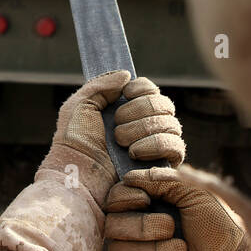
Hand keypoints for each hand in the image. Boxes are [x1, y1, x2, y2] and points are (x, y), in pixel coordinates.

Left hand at [39, 73, 185, 203]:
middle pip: (165, 105)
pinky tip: (134, 153)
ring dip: (144, 129)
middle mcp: (145, 127)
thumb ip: (101, 85)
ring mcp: (156, 148)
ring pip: (172, 125)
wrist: (78, 176)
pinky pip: (176, 148)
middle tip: (116, 126)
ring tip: (122, 143)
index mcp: (127, 112)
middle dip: (140, 111)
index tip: (126, 94)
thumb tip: (126, 74)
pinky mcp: (163, 168)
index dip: (143, 89)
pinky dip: (156, 145)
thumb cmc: (74, 144)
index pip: (150, 91)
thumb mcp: (79, 106)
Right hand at [106, 167, 250, 250]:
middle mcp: (137, 231)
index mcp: (149, 206)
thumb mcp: (196, 194)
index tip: (144, 200)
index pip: (115, 198)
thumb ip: (165, 180)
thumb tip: (130, 177)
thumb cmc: (219, 229)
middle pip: (112, 225)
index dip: (124, 197)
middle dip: (142, 226)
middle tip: (170, 228)